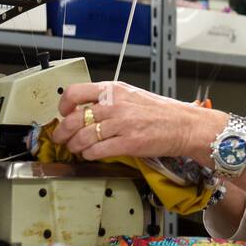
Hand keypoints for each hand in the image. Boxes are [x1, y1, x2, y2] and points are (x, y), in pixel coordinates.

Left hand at [53, 81, 228, 162]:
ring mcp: (121, 124)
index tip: (62, 114)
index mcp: (113, 90)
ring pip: (83, 138)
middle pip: (74, 119)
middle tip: (60, 138)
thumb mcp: (131, 95)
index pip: (75, 92)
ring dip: (75, 146)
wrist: (184, 125)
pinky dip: (89, 155)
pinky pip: (97, 151)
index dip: (63, 106)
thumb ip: (108, 99)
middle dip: (62, 132)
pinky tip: (91, 154)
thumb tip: (84, 110)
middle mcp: (115, 105)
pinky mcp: (128, 143)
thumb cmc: (161, 112)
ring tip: (76, 148)